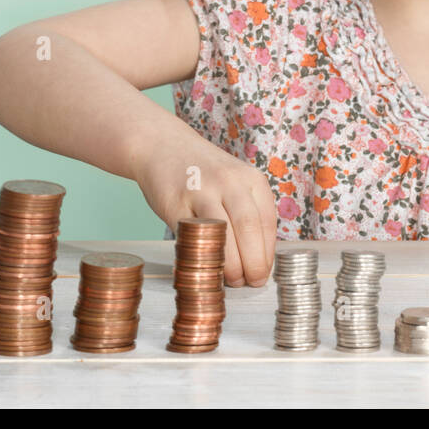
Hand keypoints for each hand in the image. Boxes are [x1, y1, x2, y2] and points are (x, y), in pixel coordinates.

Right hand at [133, 131, 276, 285]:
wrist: (162, 146)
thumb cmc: (203, 173)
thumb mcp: (235, 183)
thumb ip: (249, 213)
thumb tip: (259, 260)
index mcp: (251, 179)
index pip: (267, 223)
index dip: (267, 254)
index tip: (263, 274)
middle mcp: (229, 181)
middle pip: (248, 229)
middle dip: (253, 264)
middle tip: (250, 282)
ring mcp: (200, 190)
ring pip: (223, 233)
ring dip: (230, 265)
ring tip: (231, 280)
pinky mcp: (175, 203)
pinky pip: (192, 236)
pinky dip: (202, 256)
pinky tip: (206, 265)